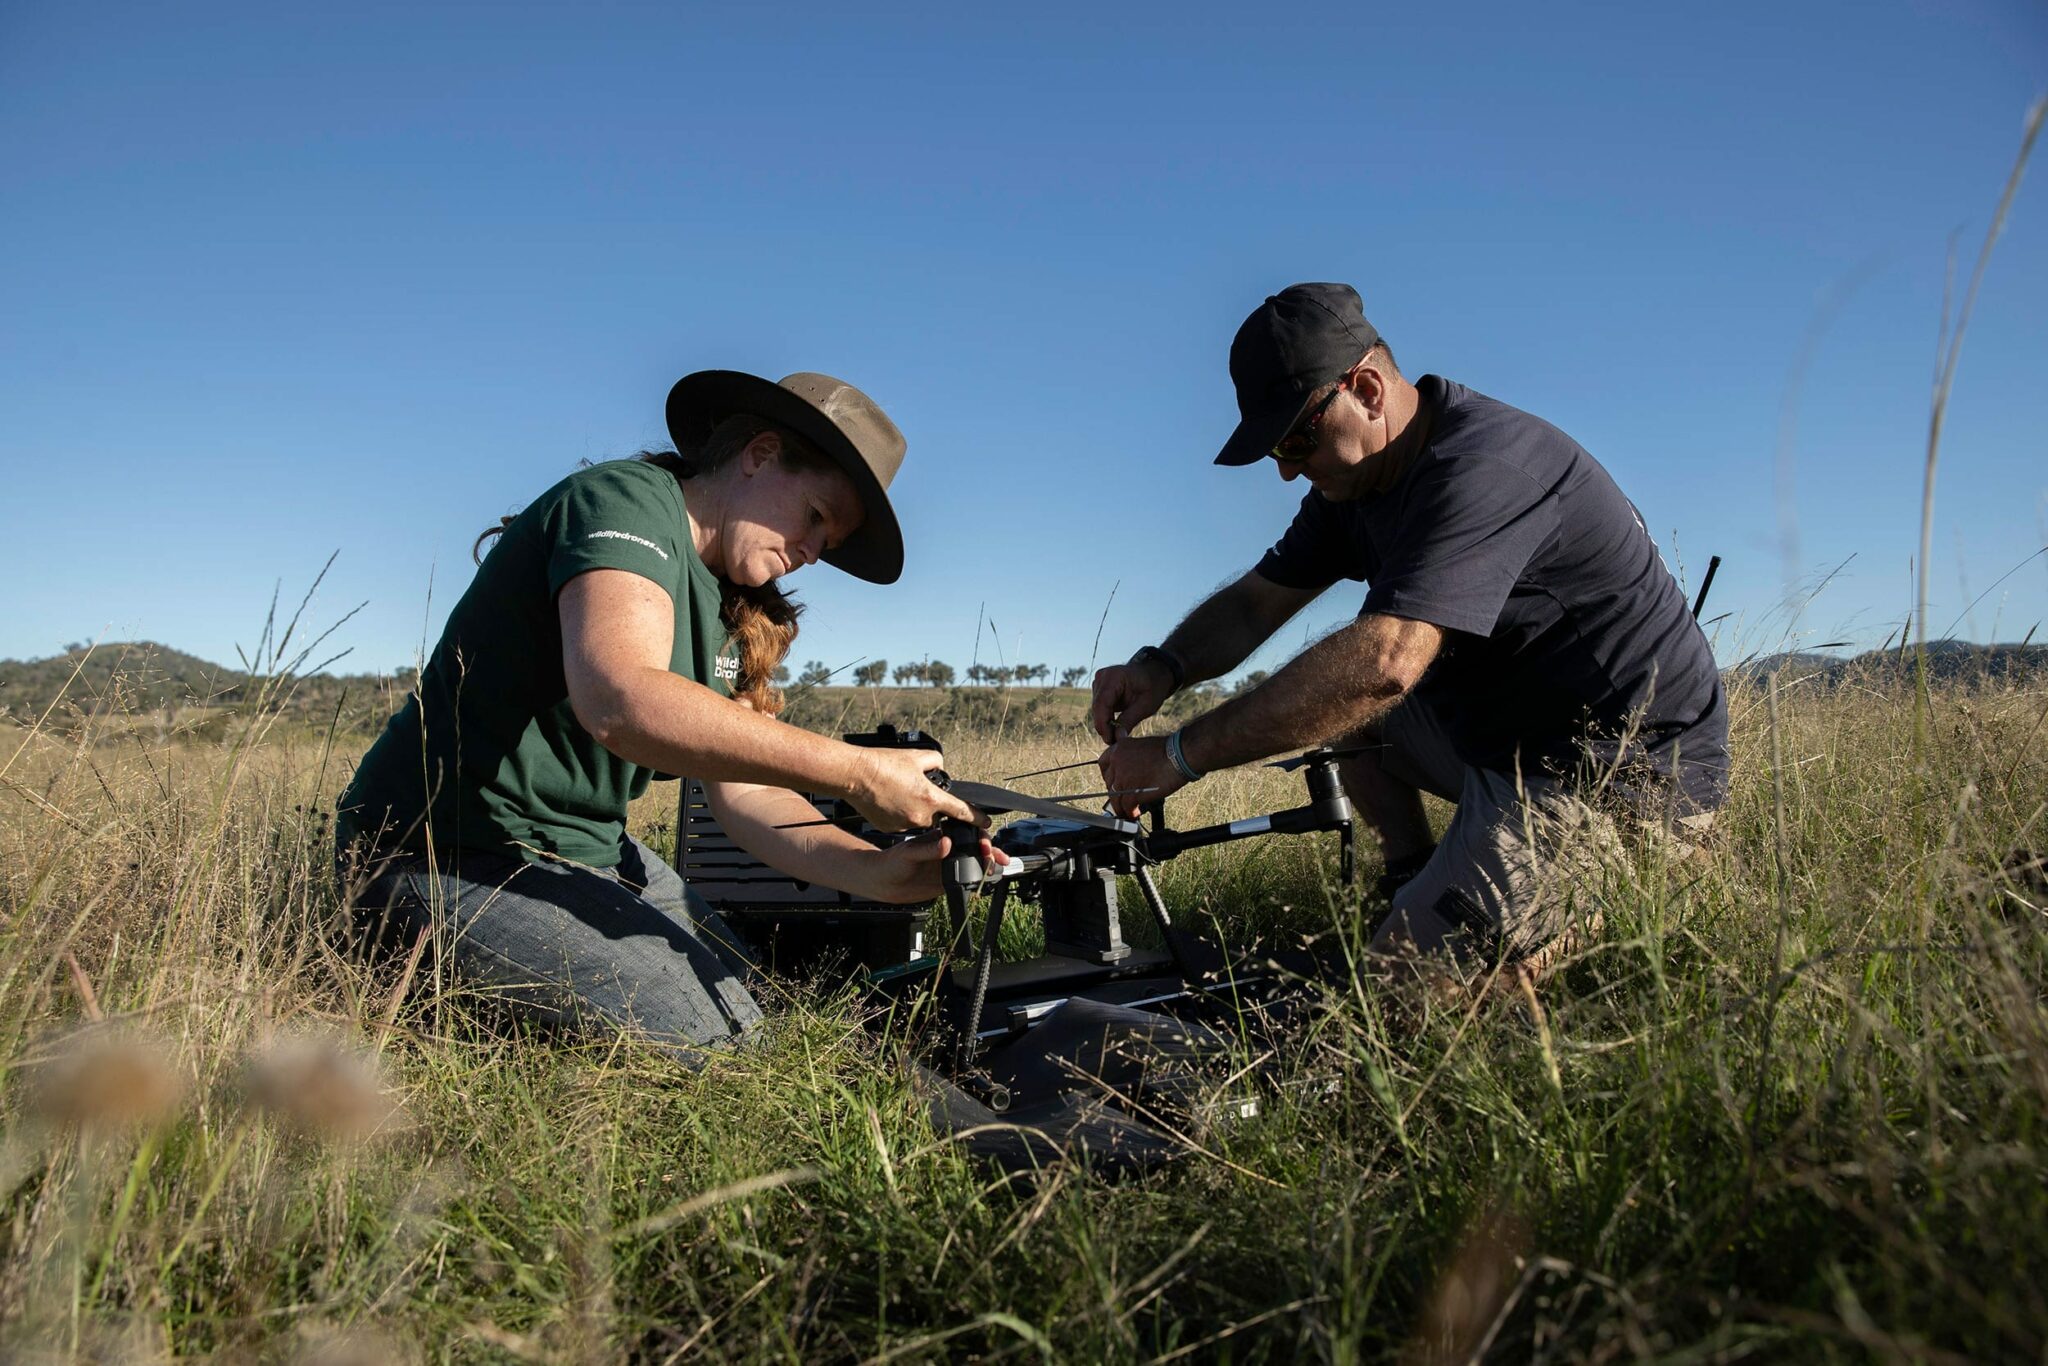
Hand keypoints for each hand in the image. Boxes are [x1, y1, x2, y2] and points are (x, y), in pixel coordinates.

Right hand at [845, 746, 985, 831]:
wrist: (856, 775)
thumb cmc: (884, 764)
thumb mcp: (918, 755)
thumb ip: (936, 762)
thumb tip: (939, 769)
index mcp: (931, 798)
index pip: (962, 811)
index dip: (976, 818)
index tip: (986, 823)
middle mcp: (921, 816)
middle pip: (937, 815)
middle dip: (931, 804)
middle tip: (914, 788)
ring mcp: (905, 825)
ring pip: (919, 820)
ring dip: (915, 809)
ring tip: (898, 791)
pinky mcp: (891, 829)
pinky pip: (903, 823)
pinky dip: (900, 814)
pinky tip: (889, 800)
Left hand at [861, 829, 1010, 903]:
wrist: (882, 883)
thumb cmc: (891, 862)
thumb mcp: (908, 854)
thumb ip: (928, 851)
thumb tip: (946, 844)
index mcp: (939, 837)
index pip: (965, 833)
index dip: (979, 837)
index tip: (984, 845)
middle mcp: (946, 850)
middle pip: (974, 847)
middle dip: (990, 850)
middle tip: (996, 858)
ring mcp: (948, 865)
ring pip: (974, 863)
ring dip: (988, 864)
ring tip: (998, 868)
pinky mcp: (947, 881)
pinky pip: (968, 879)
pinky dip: (980, 879)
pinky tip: (988, 880)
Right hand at [1090, 656, 1175, 743]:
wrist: (1154, 676)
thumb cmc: (1153, 688)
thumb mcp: (1145, 706)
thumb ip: (1129, 720)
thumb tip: (1116, 737)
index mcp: (1114, 676)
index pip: (1102, 702)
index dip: (1102, 723)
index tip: (1109, 739)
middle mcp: (1102, 677)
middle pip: (1097, 707)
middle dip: (1104, 726)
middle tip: (1113, 742)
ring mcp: (1099, 682)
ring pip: (1097, 709)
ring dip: (1105, 723)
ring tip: (1117, 735)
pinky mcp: (1099, 689)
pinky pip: (1099, 708)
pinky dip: (1106, 718)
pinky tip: (1115, 727)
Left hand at [1097, 735, 1190, 817]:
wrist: (1178, 756)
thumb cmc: (1167, 750)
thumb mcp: (1142, 744)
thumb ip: (1130, 753)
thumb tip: (1129, 763)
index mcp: (1119, 749)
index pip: (1104, 764)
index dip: (1108, 775)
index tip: (1113, 781)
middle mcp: (1117, 763)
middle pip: (1109, 783)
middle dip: (1115, 792)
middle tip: (1123, 798)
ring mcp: (1123, 779)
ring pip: (1115, 798)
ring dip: (1120, 807)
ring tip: (1127, 812)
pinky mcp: (1132, 793)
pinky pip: (1126, 807)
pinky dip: (1130, 813)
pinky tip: (1135, 814)